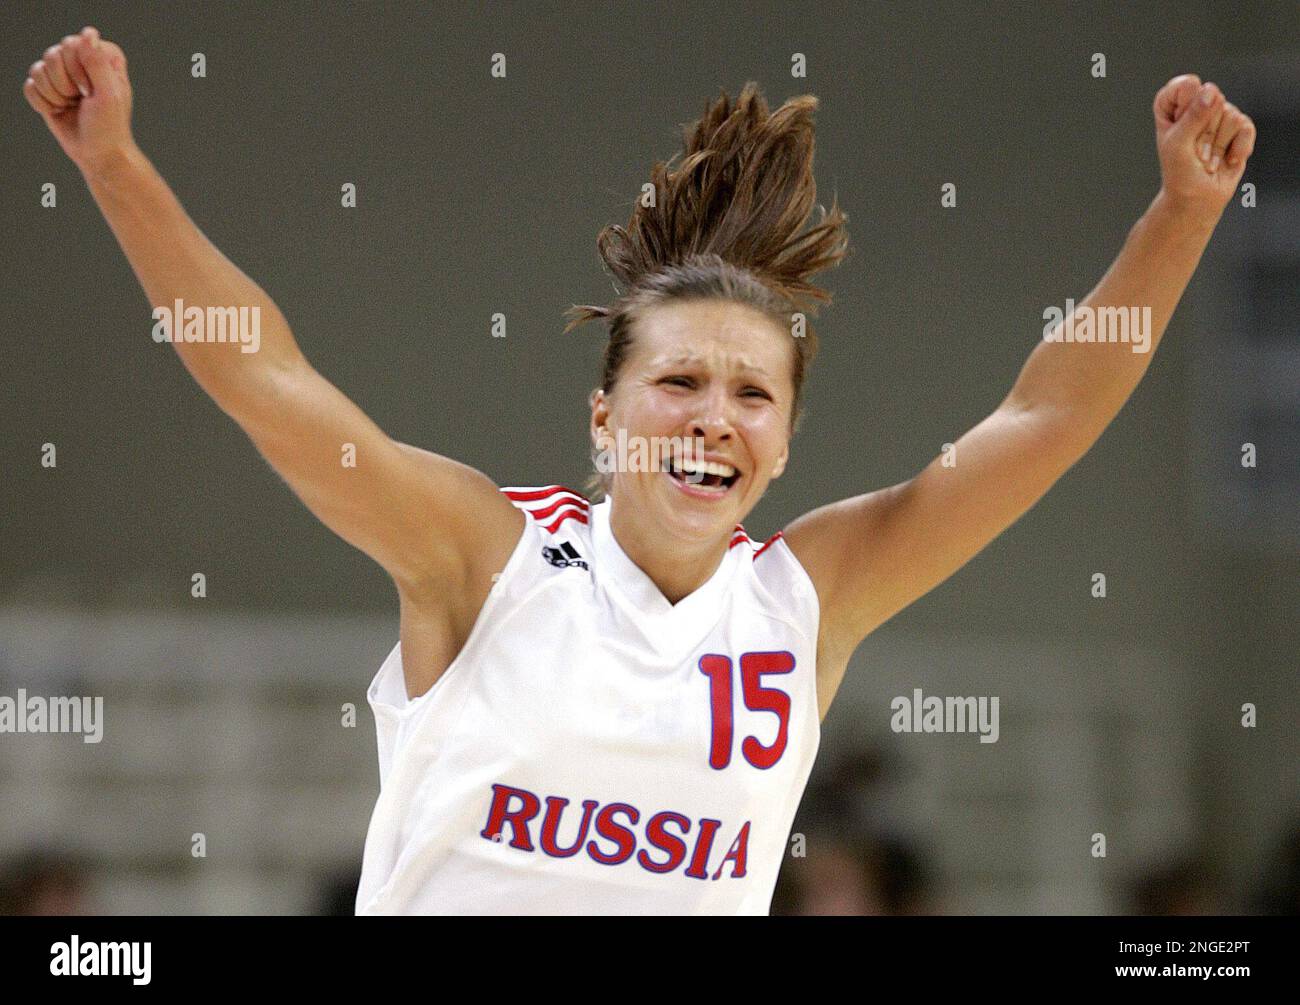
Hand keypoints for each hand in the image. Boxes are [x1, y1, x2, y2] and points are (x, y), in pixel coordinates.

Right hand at [23, 26, 134, 173]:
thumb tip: (87, 34)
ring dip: (54, 95)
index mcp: (103, 56)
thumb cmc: (109, 127)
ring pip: (38, 69)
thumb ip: (97, 63)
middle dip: (64, 84)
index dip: (78, 68)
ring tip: (72, 107)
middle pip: (53, 55)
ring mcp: (63, 74)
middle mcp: (81, 60)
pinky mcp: (47, 89)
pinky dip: (42, 103)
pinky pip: (30, 86)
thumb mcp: (109, 95)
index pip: (73, 44)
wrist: (98, 154)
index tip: (92, 90)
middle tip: (82, 100)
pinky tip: (59, 111)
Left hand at [1153, 75, 1255, 221]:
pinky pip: (1246, 126)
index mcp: (1172, 107)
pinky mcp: (1238, 129)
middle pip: (1212, 100)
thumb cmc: (1179, 173)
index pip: (1184, 86)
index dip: (1185, 105)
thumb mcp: (1178, 144)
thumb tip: (1211, 91)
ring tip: (1207, 158)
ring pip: (1230, 113)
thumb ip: (1193, 116)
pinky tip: (1227, 160)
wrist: (1197, 199)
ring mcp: (1218, 117)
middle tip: (1194, 152)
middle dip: (1204, 132)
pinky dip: (1238, 147)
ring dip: (1218, 144)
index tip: (1178, 126)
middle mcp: (1196, 107)